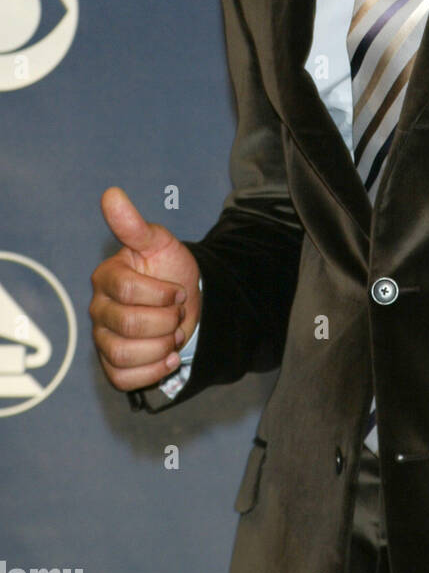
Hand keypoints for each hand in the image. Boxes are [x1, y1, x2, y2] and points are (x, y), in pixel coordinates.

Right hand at [89, 186, 201, 391]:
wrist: (186, 301)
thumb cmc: (170, 270)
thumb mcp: (159, 243)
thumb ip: (134, 225)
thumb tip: (110, 194)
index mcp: (106, 278)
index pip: (128, 290)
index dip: (161, 293)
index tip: (179, 290)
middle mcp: (98, 310)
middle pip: (129, 324)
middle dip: (165, 319)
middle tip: (177, 312)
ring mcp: (103, 339)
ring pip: (124, 354)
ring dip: (161, 346)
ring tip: (174, 334)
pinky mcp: (113, 366)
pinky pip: (124, 378)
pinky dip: (152, 370)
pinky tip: (168, 357)